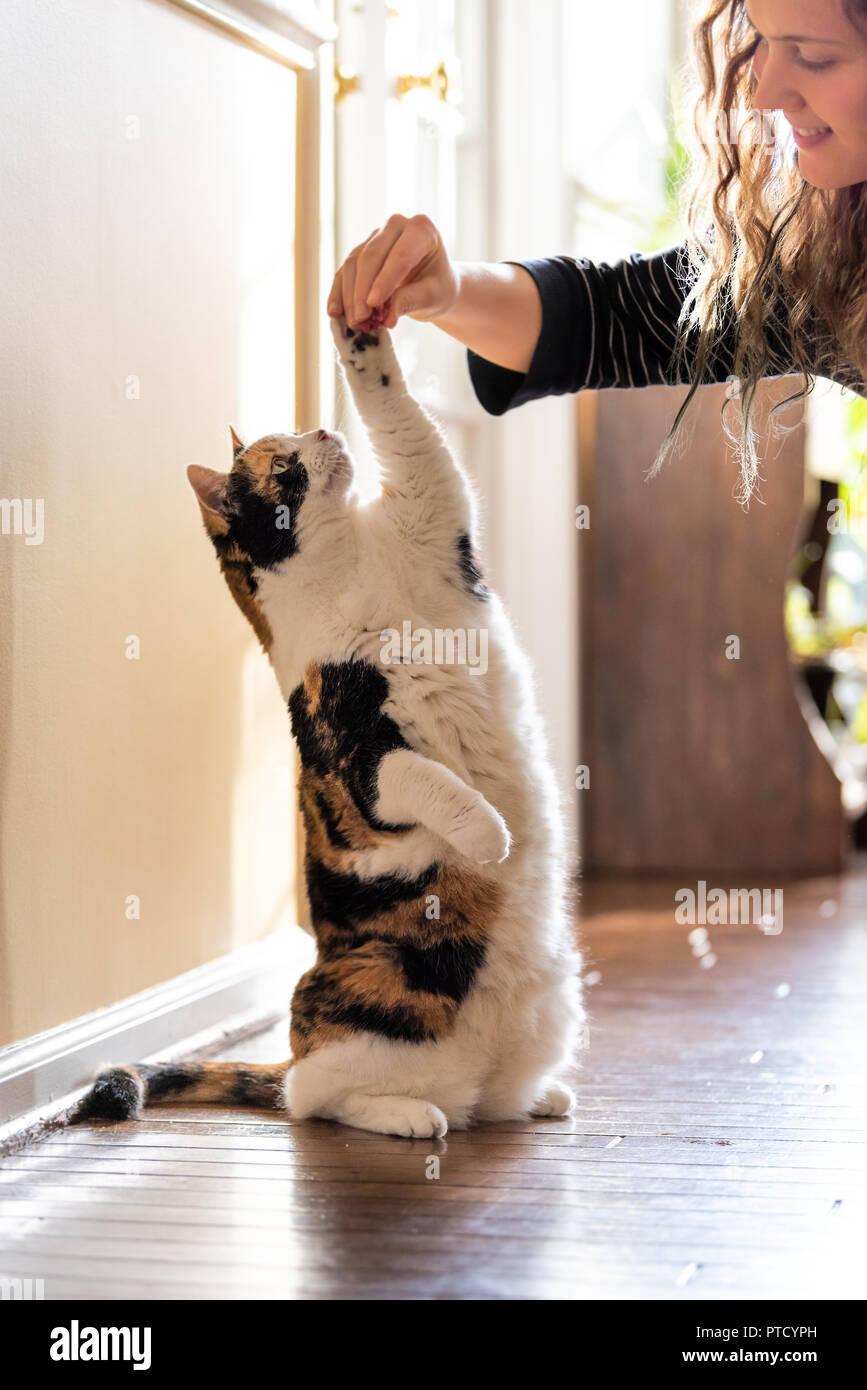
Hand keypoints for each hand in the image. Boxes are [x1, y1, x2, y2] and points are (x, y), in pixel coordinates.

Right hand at [327, 213, 459, 332]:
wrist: (432, 286)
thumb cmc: (438, 287)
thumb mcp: (433, 297)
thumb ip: (411, 301)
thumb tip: (387, 317)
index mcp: (421, 230)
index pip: (400, 255)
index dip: (385, 280)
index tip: (373, 304)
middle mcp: (396, 226)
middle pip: (371, 256)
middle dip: (363, 289)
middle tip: (360, 318)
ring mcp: (376, 237)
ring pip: (354, 263)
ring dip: (350, 295)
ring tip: (354, 322)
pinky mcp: (361, 252)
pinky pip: (345, 272)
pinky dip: (339, 293)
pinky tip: (336, 313)